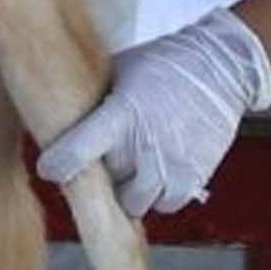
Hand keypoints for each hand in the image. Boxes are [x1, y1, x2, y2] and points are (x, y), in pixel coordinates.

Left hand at [37, 8, 270, 215]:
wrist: (221, 68)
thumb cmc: (166, 63)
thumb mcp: (120, 70)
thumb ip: (94, 97)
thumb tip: (61, 108)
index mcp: (120, 115)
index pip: (76, 154)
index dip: (57, 166)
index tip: (50, 169)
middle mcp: (144, 146)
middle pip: (105, 185)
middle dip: (102, 175)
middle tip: (108, 157)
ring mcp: (170, 165)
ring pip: (134, 203)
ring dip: (130, 189)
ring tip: (135, 165)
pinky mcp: (193, 177)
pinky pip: (166, 205)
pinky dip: (159, 195)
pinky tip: (158, 171)